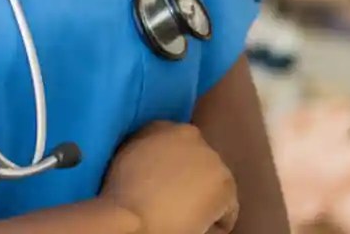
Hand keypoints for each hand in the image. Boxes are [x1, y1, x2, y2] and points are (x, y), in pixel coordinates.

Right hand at [101, 122, 239, 233]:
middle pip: (197, 158)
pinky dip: (216, 219)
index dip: (170, 163)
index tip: (161, 179)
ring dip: (202, 193)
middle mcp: (191, 135)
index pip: (176, 141)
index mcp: (162, 126)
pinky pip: (227, 208)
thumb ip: (143, 146)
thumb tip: (154, 156)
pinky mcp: (225, 185)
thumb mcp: (125, 156)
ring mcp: (212, 159)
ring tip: (184, 211)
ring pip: (212, 181)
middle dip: (190, 174)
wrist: (133, 215)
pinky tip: (197, 225)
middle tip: (172, 195)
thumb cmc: (121, 192)